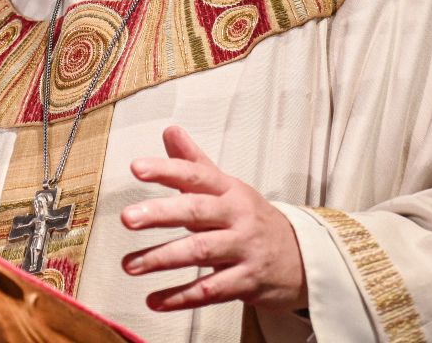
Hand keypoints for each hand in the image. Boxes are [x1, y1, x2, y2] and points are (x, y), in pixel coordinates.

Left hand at [119, 126, 308, 312]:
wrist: (304, 258)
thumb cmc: (252, 219)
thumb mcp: (228, 187)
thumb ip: (194, 162)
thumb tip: (169, 130)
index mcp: (229, 190)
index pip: (196, 175)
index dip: (166, 170)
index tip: (136, 167)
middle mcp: (238, 217)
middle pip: (196, 211)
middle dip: (160, 214)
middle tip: (127, 218)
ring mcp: (245, 249)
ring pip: (201, 252)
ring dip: (161, 259)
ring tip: (129, 265)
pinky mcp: (248, 282)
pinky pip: (211, 290)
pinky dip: (181, 297)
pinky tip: (154, 301)